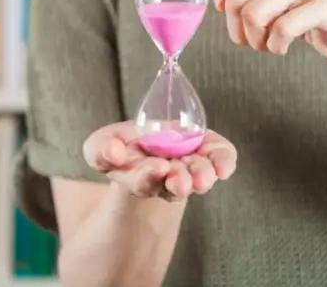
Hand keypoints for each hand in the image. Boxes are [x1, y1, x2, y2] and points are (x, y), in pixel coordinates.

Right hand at [83, 121, 236, 200]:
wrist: (149, 139)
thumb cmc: (123, 146)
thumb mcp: (101, 145)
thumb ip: (101, 150)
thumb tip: (114, 151)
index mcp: (138, 179)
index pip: (141, 183)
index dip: (147, 176)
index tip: (156, 167)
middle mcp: (167, 180)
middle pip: (173, 188)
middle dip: (178, 183)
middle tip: (181, 181)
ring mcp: (191, 168)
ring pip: (199, 177)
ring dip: (202, 176)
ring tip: (203, 177)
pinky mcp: (210, 152)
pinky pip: (222, 159)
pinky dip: (224, 161)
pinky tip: (224, 167)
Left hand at [171, 0, 326, 59]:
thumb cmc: (297, 13)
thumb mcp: (264, 2)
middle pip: (236, 2)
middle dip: (239, 32)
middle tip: (253, 40)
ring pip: (255, 17)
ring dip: (257, 42)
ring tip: (269, 43)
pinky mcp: (326, 2)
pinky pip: (282, 30)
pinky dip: (277, 46)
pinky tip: (285, 45)